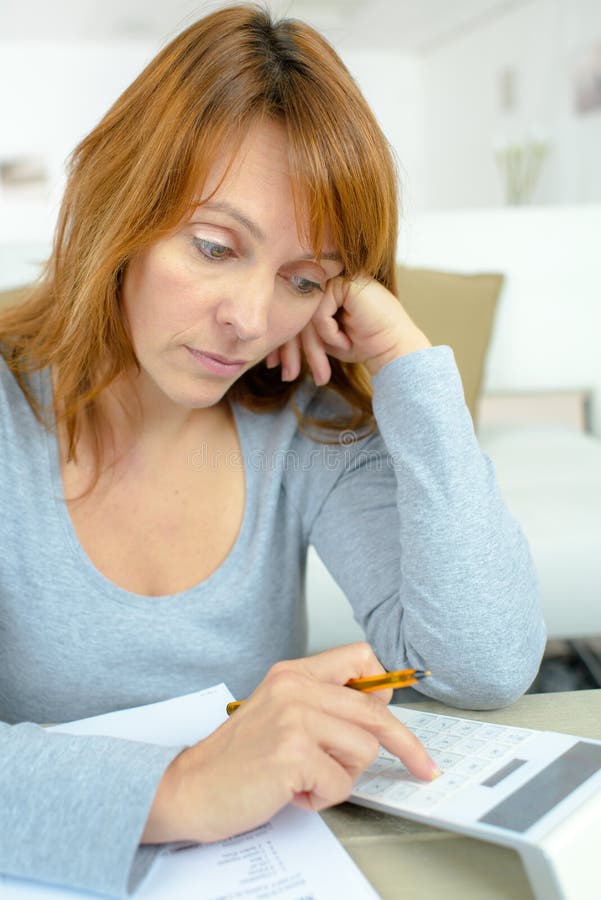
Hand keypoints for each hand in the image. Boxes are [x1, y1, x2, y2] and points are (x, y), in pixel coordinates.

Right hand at [142, 643, 437, 843]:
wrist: (190, 788)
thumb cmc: (235, 759)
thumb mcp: (279, 713)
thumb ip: (321, 705)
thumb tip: (379, 704)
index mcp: (293, 673)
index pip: (361, 658)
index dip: (385, 686)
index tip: (397, 711)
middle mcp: (295, 688)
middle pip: (375, 709)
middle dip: (407, 744)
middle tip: (424, 766)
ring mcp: (294, 718)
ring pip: (364, 750)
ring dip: (343, 776)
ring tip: (308, 779)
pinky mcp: (293, 753)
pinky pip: (341, 783)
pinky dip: (324, 797)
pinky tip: (294, 792)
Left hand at [266, 275, 430, 385]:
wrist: (394, 350)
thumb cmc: (365, 346)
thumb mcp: (326, 338)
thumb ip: (305, 328)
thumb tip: (276, 331)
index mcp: (327, 288)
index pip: (296, 309)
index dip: (285, 339)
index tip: (274, 366)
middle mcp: (332, 279)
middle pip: (298, 310)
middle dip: (291, 348)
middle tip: (287, 376)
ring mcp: (340, 278)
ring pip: (306, 312)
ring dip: (316, 344)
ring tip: (326, 367)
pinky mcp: (347, 283)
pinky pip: (320, 311)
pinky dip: (329, 333)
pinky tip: (345, 342)